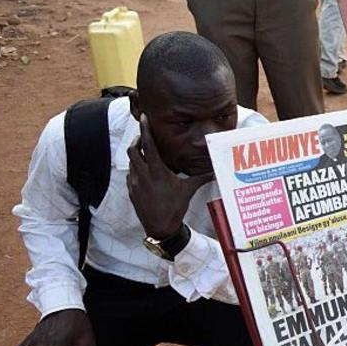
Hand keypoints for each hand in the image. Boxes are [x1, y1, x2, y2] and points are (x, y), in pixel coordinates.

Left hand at [127, 117, 213, 240]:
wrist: (160, 227)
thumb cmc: (175, 208)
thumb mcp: (188, 190)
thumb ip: (201, 178)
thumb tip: (215, 170)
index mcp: (157, 171)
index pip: (148, 145)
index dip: (145, 130)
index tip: (144, 118)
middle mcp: (143, 175)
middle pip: (133, 150)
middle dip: (137, 140)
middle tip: (144, 136)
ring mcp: (135, 183)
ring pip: (131, 161)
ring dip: (136, 154)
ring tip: (145, 152)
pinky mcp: (131, 190)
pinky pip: (130, 174)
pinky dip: (136, 168)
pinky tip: (145, 171)